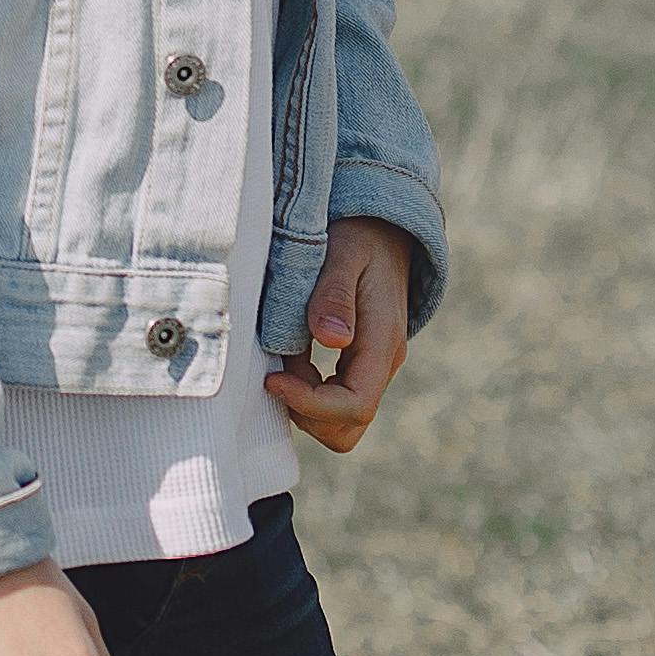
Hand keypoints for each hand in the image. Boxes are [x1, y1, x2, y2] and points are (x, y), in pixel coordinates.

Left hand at [266, 218, 413, 457]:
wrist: (382, 228)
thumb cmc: (358, 236)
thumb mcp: (344, 253)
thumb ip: (334, 293)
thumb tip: (332, 339)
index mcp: (382, 342)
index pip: (354, 405)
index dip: (309, 404)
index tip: (271, 379)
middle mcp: (382, 362)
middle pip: (348, 427)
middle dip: (306, 414)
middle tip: (275, 374)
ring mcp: (371, 366)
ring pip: (340, 421)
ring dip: (304, 404)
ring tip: (280, 361)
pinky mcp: (356, 363)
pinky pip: (332, 397)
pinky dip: (305, 390)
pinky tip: (286, 355)